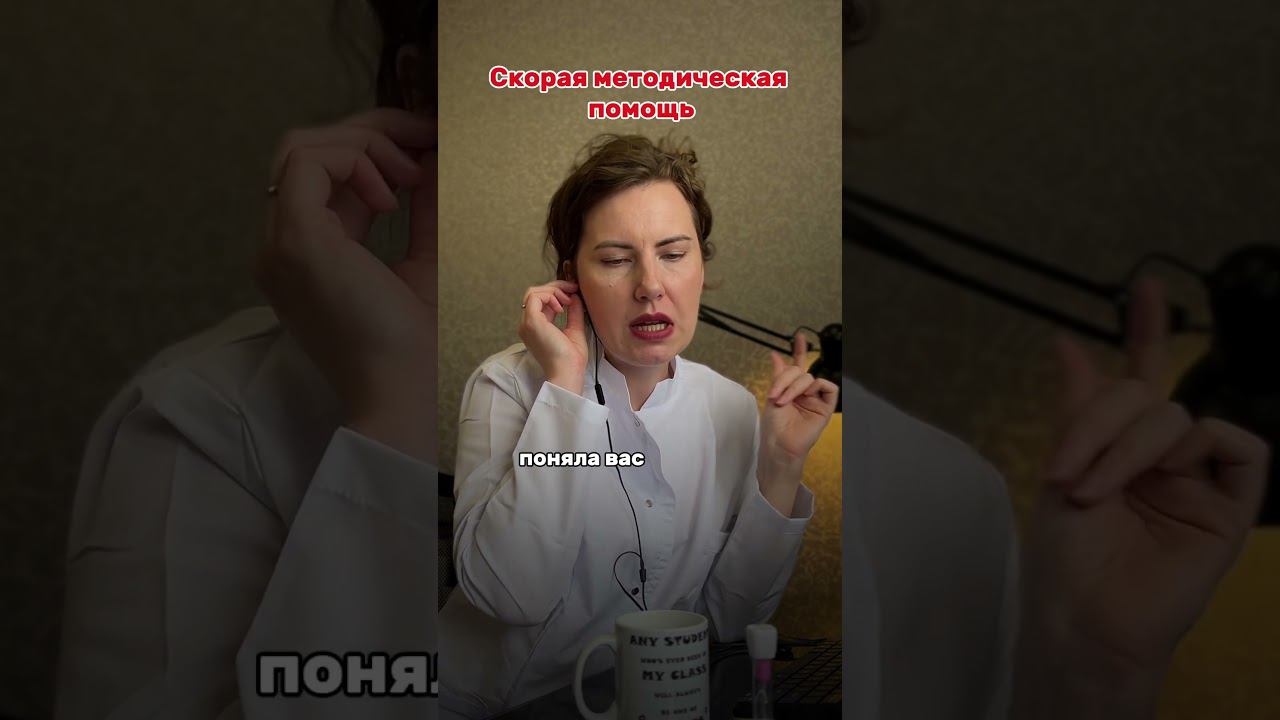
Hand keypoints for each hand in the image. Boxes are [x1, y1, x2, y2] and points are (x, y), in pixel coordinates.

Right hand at [254, 108, 437, 461]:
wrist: (400, 391)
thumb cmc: (413, 342)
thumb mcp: (423, 258)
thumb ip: (423, 209)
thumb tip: (434, 158)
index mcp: (306, 248)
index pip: (321, 172)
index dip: (372, 146)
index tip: (425, 144)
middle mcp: (281, 242)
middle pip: (307, 150)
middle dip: (371, 131)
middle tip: (426, 136)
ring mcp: (280, 241)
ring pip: (302, 148)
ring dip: (365, 145)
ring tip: (412, 176)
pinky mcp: (294, 241)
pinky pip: (307, 163)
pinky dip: (355, 162)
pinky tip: (393, 196)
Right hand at [518, 280, 588, 394]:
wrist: (567, 372)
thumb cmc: (571, 358)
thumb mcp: (574, 329)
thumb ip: (573, 312)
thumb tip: (575, 296)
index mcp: (536, 327)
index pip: (541, 301)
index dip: (557, 292)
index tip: (574, 291)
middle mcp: (528, 324)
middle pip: (535, 294)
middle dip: (556, 287)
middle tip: (573, 289)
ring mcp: (527, 323)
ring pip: (533, 293)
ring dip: (553, 290)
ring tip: (568, 300)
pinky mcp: (531, 322)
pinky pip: (534, 297)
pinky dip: (549, 296)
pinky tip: (562, 306)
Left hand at [760, 332, 839, 464]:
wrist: (779, 444)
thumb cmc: (774, 425)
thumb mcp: (773, 395)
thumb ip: (778, 374)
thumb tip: (775, 354)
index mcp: (791, 388)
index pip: (798, 366)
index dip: (799, 351)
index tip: (800, 336)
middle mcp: (805, 392)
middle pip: (800, 371)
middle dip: (786, 379)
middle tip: (775, 394)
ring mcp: (816, 399)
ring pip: (811, 378)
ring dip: (795, 386)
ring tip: (784, 400)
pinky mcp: (826, 407)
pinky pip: (830, 387)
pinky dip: (817, 387)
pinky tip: (807, 395)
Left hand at [1013, 278, 1269, 716]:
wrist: (1082, 617)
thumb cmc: (1065, 555)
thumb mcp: (1062, 469)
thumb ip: (1077, 406)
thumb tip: (1067, 340)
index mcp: (1119, 445)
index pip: (1141, 377)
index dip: (1146, 331)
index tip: (1147, 285)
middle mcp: (1162, 456)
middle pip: (1146, 397)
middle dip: (1099, 425)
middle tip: (1065, 473)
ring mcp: (1199, 479)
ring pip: (1181, 420)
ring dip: (1129, 446)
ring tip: (1094, 491)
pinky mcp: (1232, 507)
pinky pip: (1245, 450)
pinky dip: (1203, 448)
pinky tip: (1168, 473)